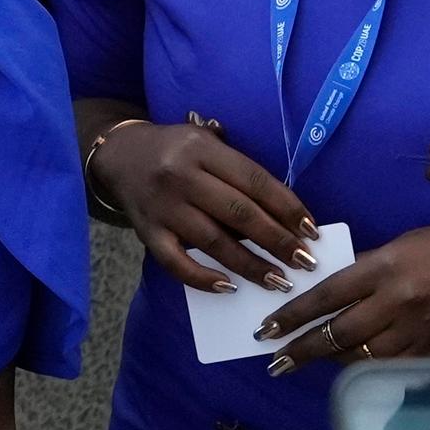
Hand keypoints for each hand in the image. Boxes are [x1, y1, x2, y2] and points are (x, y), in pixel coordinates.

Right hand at [102, 116, 319, 291]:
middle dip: (277, 240)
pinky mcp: (146, 232)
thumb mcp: (206, 141)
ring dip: (250, 265)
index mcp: (202, 148)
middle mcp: (181, 175)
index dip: (287, 207)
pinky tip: (229, 288)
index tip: (310, 231)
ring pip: (213, 241)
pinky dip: (203, 278)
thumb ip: (239, 168)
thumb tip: (287, 212)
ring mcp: (162, 207)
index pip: (255, 180)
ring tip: (278, 281)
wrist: (119, 155)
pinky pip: (176, 263)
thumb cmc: (176, 150)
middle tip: (305, 262)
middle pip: (239, 213)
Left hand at [254, 209, 429, 368]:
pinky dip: (369, 367)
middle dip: (302, 349)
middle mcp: (398, 302)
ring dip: (332, 361)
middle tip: (276, 360)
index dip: (292, 315)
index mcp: (386, 267)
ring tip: (309, 362)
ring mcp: (419, 330)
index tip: (268, 328)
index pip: (326, 296)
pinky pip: (393, 365)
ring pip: (362, 357)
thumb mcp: (403, 244)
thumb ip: (368, 271)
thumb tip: (333, 295)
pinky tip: (353, 367)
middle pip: (337, 334)